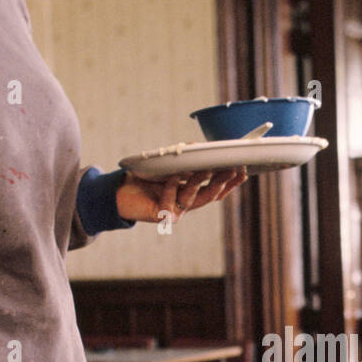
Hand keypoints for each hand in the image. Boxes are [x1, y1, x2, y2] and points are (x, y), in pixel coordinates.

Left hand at [115, 168, 246, 223]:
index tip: (242, 170)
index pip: (215, 189)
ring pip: (193, 197)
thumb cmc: (143, 180)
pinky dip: (172, 186)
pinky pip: (171, 200)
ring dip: (200, 182)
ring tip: (206, 169)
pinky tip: (172, 176)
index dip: (230, 182)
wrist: (120, 194)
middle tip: (233, 170)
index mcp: (191, 194)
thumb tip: (197, 146)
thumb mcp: (167, 166)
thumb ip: (182, 160)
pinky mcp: (162, 215)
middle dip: (223, 183)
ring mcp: (175, 212)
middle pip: (210, 195)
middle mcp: (186, 205)